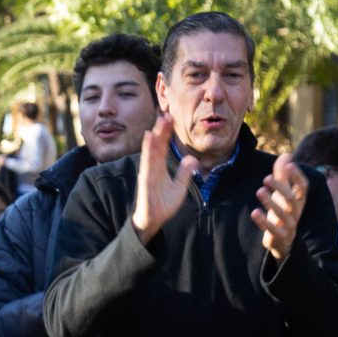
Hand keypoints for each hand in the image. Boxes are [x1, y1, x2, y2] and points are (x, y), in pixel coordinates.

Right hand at [131, 114, 199, 243]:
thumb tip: (192, 159)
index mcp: (159, 167)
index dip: (166, 132)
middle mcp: (152, 168)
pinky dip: (147, 157)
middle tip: (165, 115)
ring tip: (156, 126)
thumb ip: (185, 173)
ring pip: (150, 155)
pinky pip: (146, 169)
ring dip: (152, 141)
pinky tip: (148, 146)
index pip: (163, 146)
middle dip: (160, 131)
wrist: (153, 221)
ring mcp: (147, 176)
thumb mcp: (179, 187)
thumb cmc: (162, 204)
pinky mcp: (145, 185)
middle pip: (156, 146)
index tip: (170, 118)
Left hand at [249, 154, 314, 263]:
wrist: (283, 240)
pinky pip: (273, 230)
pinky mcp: (279, 237)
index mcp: (299, 200)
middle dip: (280, 188)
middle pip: (291, 200)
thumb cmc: (283, 211)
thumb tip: (287, 155)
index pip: (303, 187)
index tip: (290, 165)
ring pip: (282, 214)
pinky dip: (263, 222)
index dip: (297, 176)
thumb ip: (283, 174)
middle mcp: (296, 212)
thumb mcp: (283, 192)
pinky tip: (254, 212)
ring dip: (270, 202)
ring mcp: (289, 225)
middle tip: (266, 178)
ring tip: (259, 191)